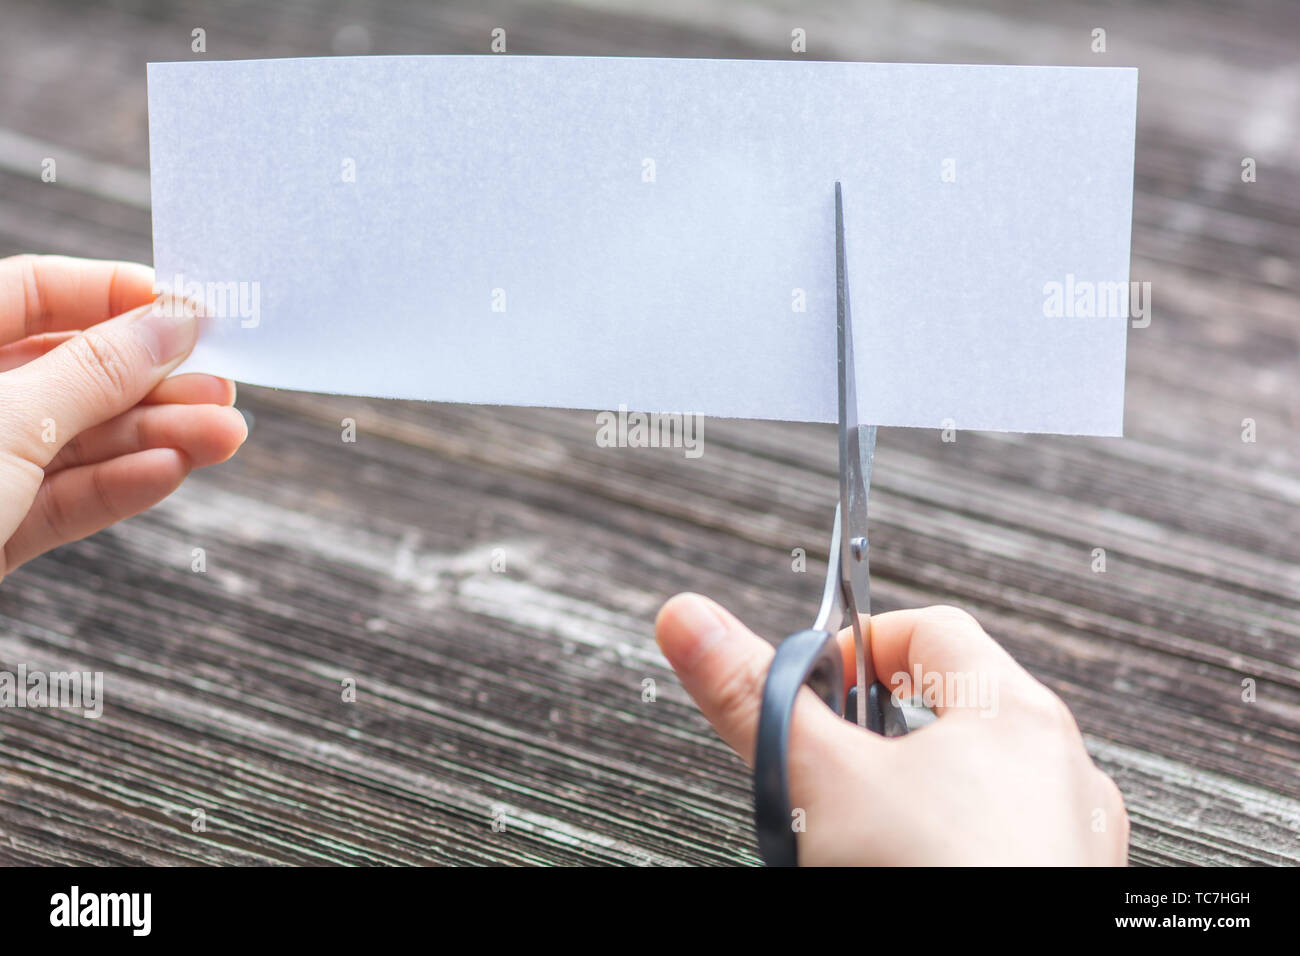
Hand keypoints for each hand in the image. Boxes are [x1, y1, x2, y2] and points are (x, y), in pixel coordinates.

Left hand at [0, 255, 246, 580]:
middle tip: (222, 385)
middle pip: (66, 371)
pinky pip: (60, 500)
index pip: (27, 292)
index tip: (185, 310)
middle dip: (150, 380)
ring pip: (74, 441)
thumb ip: (94, 372)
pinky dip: (118, 488)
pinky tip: (170, 472)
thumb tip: (171, 323)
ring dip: (154, 438)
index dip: (110, 295)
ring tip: (223, 435)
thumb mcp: (2, 422)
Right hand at [655, 594, 1128, 864]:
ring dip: (906, 796)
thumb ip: (755, 697)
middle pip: (947, 707)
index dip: (856, 645)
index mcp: (1016, 713)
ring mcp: (1069, 837)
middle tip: (826, 771)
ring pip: (969, 784)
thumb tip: (694, 623)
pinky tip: (901, 870)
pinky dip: (940, 844)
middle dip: (872, 735)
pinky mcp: (1059, 884)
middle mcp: (1060, 769)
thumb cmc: (935, 888)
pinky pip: (992, 840)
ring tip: (860, 835)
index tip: (810, 680)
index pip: (929, 628)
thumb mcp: (821, 783)